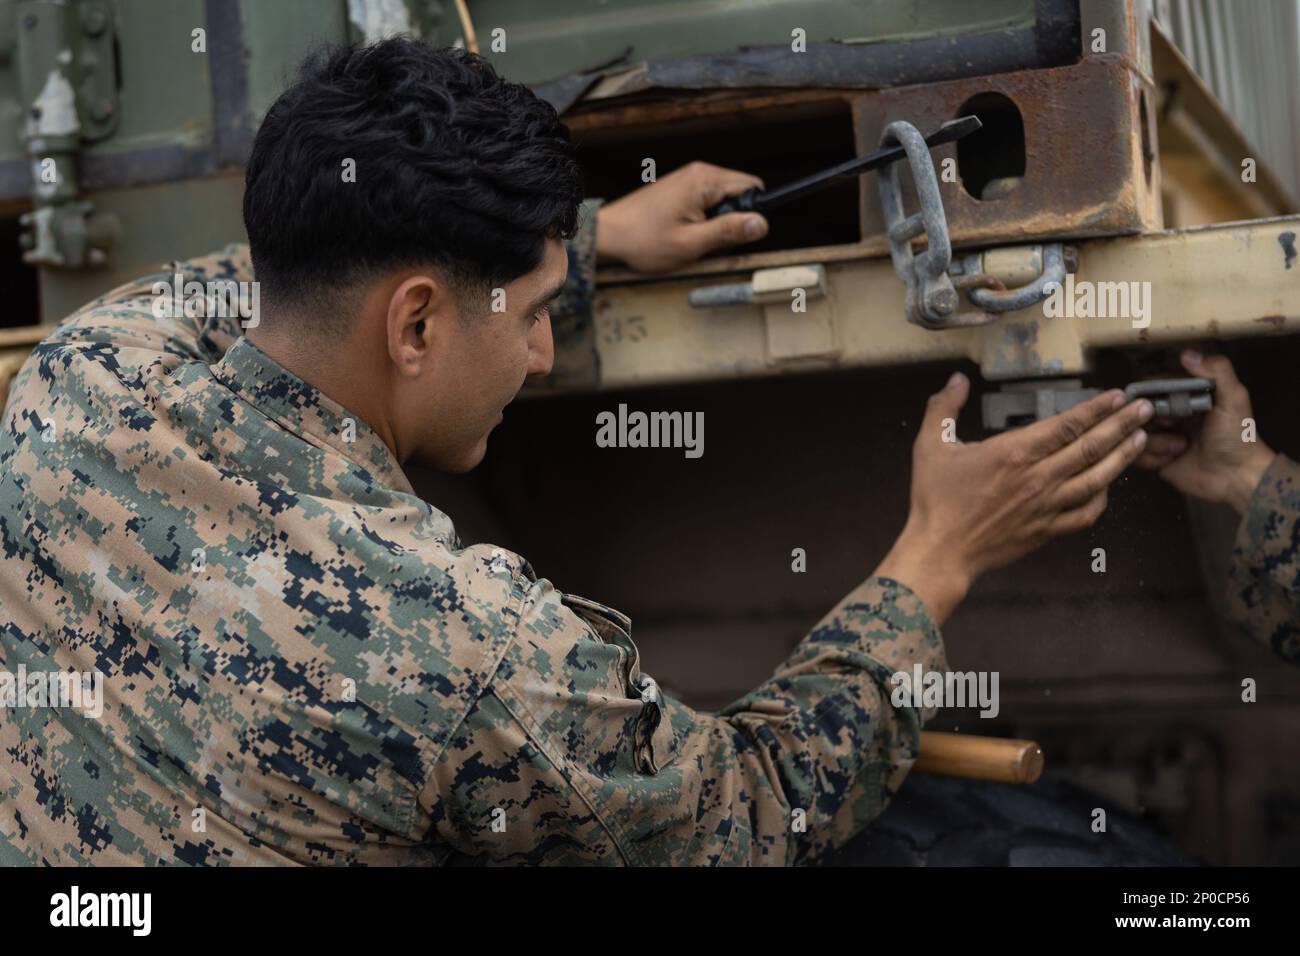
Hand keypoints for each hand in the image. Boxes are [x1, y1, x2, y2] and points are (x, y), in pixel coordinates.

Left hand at [595, 162, 768, 273]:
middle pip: (740, 193)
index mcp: (704, 181)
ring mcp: (689, 179)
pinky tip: (687, 234)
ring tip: (695, 240)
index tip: (737, 235)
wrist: (609, 234)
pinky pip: (708, 203)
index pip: (753, 188)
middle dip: (734, 221)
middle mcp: (699, 173)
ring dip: (718, 224)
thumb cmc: (643, 240)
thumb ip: (728, 231)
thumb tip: (761, 223)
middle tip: (710, 242)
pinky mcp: (681, 189)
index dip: (752, 215)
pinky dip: (704, 221)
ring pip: (724, 201)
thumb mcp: (691, 243)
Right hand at [874, 373, 1153, 624]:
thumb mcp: (931, 446)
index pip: (1068, 425)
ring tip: (1142, 439)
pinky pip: (1085, 513)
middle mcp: (1037, 478)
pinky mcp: (1046, 529)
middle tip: (1145, 409)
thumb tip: (957, 381)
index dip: (1097, 408)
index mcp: (1014, 453)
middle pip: (1092, 447)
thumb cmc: (935, 501)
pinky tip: (1109, 486)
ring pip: (1096, 478)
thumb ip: (945, 409)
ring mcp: (1046, 505)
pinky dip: (1102, 498)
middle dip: (1123, 425)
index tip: (1117, 396)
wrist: (940, 550)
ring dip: (1122, 457)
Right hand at [1135, 350, 1274, 513]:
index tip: (1153, 399)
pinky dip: (1151, 457)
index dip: (1149, 391)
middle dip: (1148, 418)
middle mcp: (1170, 415)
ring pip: (1134, 433)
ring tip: (1179, 447)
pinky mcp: (1154, 460)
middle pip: (1138, 410)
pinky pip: (1135, 454)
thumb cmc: (1237, 436)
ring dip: (1155, 441)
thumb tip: (1186, 353)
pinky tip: (1171, 460)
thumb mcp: (1233, 399)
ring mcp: (1160, 438)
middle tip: (1169, 424)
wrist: (1236, 477)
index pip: (1154, 386)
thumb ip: (1217, 371)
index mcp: (1186, 398)